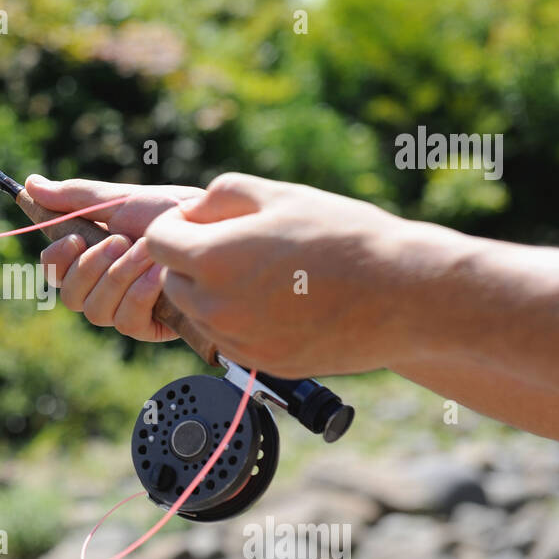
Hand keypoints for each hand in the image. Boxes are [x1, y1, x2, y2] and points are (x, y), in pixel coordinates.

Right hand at [26, 174, 201, 341]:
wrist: (217, 229)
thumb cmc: (172, 213)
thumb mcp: (121, 199)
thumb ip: (76, 197)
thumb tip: (29, 184)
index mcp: (93, 255)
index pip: (54, 271)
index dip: (56, 260)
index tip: (73, 238)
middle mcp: (105, 285)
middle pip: (69, 296)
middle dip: (91, 267)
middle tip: (119, 240)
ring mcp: (126, 308)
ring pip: (95, 310)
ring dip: (120, 276)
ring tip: (147, 251)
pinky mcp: (150, 326)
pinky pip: (126, 320)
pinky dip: (140, 293)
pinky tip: (159, 275)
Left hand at [142, 172, 415, 376]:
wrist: (403, 294)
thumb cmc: (343, 236)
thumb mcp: (279, 195)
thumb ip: (221, 196)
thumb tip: (191, 212)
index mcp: (212, 259)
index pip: (156, 242)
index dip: (176, 225)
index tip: (203, 221)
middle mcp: (215, 306)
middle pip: (172, 280)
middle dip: (192, 260)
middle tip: (238, 245)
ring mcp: (237, 341)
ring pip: (199, 312)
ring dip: (215, 291)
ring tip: (266, 273)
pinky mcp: (260, 364)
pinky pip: (228, 339)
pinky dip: (240, 321)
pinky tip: (281, 302)